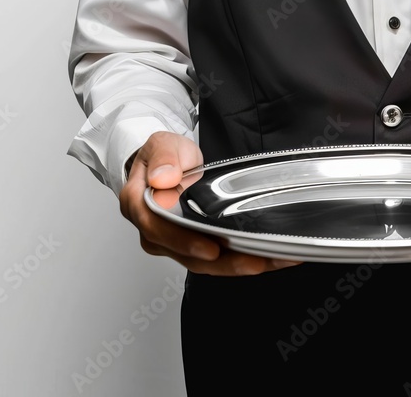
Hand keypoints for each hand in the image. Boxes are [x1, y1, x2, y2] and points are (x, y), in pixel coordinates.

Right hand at [119, 131, 300, 274]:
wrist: (167, 164)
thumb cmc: (164, 157)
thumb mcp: (162, 145)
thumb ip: (163, 158)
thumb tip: (164, 179)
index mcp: (139, 205)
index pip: (159, 230)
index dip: (186, 242)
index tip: (211, 249)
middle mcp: (153, 230)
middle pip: (188, 255)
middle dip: (225, 263)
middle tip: (256, 261)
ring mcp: (172, 242)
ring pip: (205, 263)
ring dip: (238, 265)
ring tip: (270, 260)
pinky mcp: (192, 245)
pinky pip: (215, 259)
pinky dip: (240, 259)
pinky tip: (265, 257)